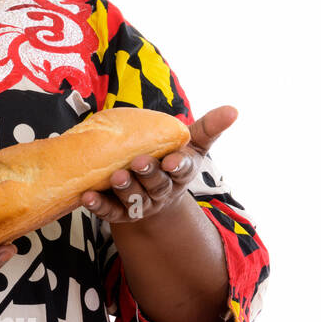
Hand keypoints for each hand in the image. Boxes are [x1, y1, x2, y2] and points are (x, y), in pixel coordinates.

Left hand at [80, 105, 236, 224]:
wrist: (152, 193)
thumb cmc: (172, 159)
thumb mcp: (192, 143)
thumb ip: (209, 127)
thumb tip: (233, 109)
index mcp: (180, 173)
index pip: (182, 170)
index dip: (178, 166)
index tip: (173, 161)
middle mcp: (161, 190)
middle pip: (156, 184)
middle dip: (148, 174)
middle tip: (138, 163)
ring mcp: (140, 203)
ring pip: (133, 198)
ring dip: (125, 189)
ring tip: (115, 177)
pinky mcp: (119, 212)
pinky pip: (109, 211)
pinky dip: (98, 205)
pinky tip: (87, 197)